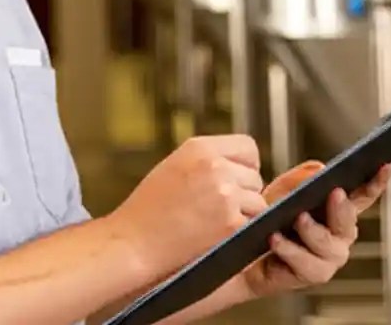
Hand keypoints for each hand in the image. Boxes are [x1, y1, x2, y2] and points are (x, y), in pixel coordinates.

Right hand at [108, 135, 267, 275]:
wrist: (133, 243)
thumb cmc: (148, 210)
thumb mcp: (175, 166)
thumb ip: (208, 160)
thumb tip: (241, 166)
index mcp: (199, 148)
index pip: (248, 147)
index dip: (245, 165)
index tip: (236, 179)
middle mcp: (215, 166)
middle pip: (254, 177)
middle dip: (243, 192)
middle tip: (217, 208)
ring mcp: (225, 195)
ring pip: (257, 202)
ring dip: (244, 214)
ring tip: (213, 222)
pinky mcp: (231, 223)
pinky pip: (252, 225)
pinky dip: (239, 233)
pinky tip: (214, 235)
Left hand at [241, 163, 390, 298]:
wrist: (243, 252)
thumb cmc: (266, 219)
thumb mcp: (282, 192)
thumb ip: (301, 179)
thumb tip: (320, 169)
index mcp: (338, 211)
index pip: (362, 195)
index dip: (376, 181)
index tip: (384, 165)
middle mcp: (339, 235)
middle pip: (348, 221)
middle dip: (342, 208)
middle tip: (335, 193)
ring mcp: (329, 257)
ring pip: (329, 245)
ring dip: (313, 230)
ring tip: (298, 218)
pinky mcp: (312, 274)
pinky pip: (306, 263)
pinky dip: (290, 249)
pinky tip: (276, 238)